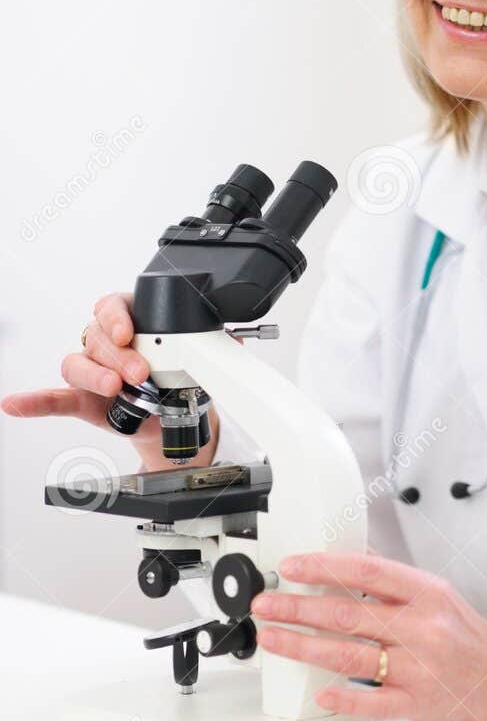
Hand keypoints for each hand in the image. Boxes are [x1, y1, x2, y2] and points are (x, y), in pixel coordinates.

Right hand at [0, 292, 219, 469]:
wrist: (177, 415)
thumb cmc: (180, 377)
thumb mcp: (199, 357)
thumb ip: (210, 346)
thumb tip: (230, 344)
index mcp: (132, 320)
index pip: (114, 305)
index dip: (118, 315)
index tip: (130, 331)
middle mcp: (107, 342)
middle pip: (96, 336)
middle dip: (117, 354)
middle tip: (139, 371)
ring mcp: (93, 370)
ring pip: (78, 362)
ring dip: (94, 374)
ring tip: (114, 387)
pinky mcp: (83, 399)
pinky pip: (54, 397)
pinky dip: (35, 400)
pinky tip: (17, 403)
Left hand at [250, 550, 486, 720]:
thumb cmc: (466, 635)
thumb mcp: (437, 592)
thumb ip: (393, 578)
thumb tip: (350, 556)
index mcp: (426, 594)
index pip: (367, 573)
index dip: (324, 566)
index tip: (292, 566)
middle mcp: (422, 628)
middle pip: (349, 615)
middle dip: (298, 608)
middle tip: (266, 604)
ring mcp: (418, 668)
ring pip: (350, 657)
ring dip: (303, 647)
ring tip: (272, 638)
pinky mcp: (416, 704)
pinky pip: (373, 702)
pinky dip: (343, 697)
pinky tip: (317, 690)